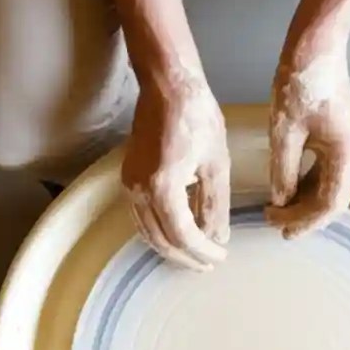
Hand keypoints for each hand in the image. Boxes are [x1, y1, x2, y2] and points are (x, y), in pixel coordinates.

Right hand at [122, 76, 230, 270]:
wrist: (167, 85)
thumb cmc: (196, 116)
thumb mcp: (216, 163)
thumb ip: (216, 205)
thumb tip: (218, 237)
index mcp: (163, 186)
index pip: (183, 235)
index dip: (202, 251)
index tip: (220, 257)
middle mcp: (139, 190)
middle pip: (161, 240)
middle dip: (186, 257)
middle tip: (208, 264)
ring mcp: (129, 184)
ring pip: (147, 232)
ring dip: (170, 248)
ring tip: (195, 253)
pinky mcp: (128, 177)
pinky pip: (140, 217)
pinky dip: (159, 231)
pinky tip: (178, 232)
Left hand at [266, 53, 349, 238]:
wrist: (317, 49)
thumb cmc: (300, 83)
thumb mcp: (284, 132)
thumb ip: (283, 172)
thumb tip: (280, 203)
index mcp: (346, 155)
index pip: (329, 204)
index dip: (304, 221)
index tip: (278, 227)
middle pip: (334, 200)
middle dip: (304, 215)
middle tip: (274, 224)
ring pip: (332, 188)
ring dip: (306, 202)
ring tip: (277, 211)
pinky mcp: (346, 141)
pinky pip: (330, 173)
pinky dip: (310, 185)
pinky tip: (288, 191)